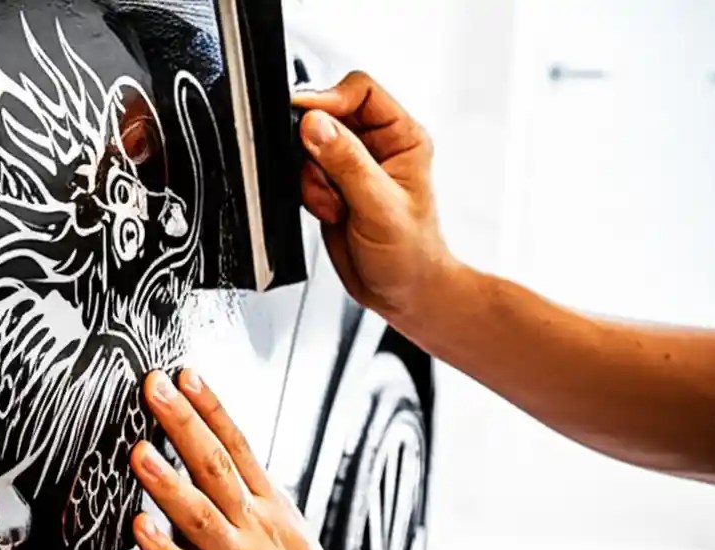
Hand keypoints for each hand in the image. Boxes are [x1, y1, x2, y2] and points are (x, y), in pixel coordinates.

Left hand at [130, 369, 363, 549]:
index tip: (186, 375)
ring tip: (139, 451)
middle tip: (156, 389)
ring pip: (200, 516)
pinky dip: (163, 549)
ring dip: (168, 481)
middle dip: (185, 424)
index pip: (238, 446)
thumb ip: (247, 499)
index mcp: (269, 508)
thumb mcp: (286, 531)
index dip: (211, 408)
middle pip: (216, 467)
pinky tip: (141, 527)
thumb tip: (209, 467)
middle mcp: (253, 529)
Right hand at [293, 71, 457, 325]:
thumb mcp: (379, 206)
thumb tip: (315, 124)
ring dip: (312, 177)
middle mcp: (377, 146)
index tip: (306, 120)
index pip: (360, 92)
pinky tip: (329, 213)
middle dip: (316, 149)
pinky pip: (303, 173)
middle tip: (325, 179)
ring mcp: (353, 167)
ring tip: (335, 205)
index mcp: (402, 137)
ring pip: (310, 146)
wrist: (403, 293)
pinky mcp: (332, 187)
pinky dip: (307, 193)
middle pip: (327, 116)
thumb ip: (346, 163)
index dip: (329, 100)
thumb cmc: (411, 254)